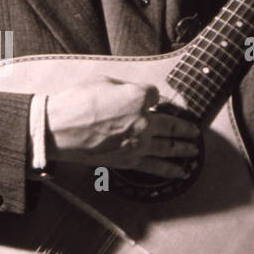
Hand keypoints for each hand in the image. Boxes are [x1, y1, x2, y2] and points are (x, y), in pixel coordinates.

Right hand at [46, 80, 202, 177]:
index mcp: (138, 98)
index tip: (151, 99)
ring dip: (185, 149)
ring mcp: (138, 143)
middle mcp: (144, 121)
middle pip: (172, 125)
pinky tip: (181, 172)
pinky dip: (170, 170)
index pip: (155, 96)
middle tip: (196, 132)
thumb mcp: (102, 82)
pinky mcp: (129, 160)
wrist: (58, 130)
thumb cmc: (76, 102)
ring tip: (195, 151)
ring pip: (169, 147)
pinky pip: (155, 167)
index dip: (153, 97)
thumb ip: (125, 87)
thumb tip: (135, 92)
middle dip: (186, 129)